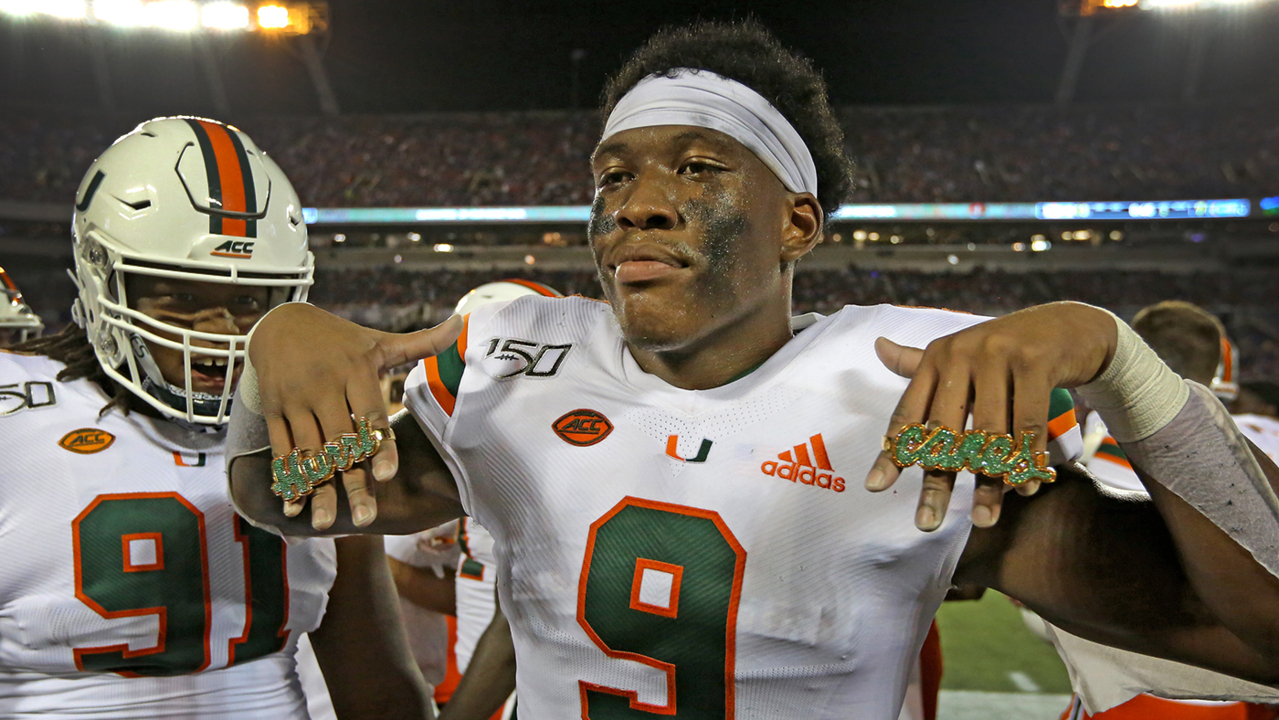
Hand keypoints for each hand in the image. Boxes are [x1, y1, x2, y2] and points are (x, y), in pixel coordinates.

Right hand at [250, 304, 462, 529]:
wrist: (280, 323)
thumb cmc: (341, 339)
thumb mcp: (379, 341)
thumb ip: (421, 343)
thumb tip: (461, 324)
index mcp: (355, 371)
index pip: (371, 415)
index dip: (380, 446)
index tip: (387, 475)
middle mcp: (323, 387)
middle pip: (341, 443)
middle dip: (352, 482)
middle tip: (365, 519)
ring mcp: (295, 400)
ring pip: (309, 452)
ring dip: (317, 490)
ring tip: (327, 524)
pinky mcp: (272, 411)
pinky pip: (280, 450)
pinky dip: (286, 480)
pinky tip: (293, 508)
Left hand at [864, 302, 1116, 530]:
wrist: (1067, 326)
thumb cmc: (1005, 351)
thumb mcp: (961, 355)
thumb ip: (919, 364)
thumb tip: (877, 347)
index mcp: (937, 358)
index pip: (909, 411)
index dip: (892, 451)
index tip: (875, 487)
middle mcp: (960, 354)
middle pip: (943, 432)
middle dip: (935, 483)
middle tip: (925, 523)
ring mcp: (997, 355)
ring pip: (988, 436)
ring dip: (988, 483)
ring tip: (983, 518)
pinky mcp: (1035, 362)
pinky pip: (1028, 424)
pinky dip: (1026, 460)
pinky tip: (1025, 488)